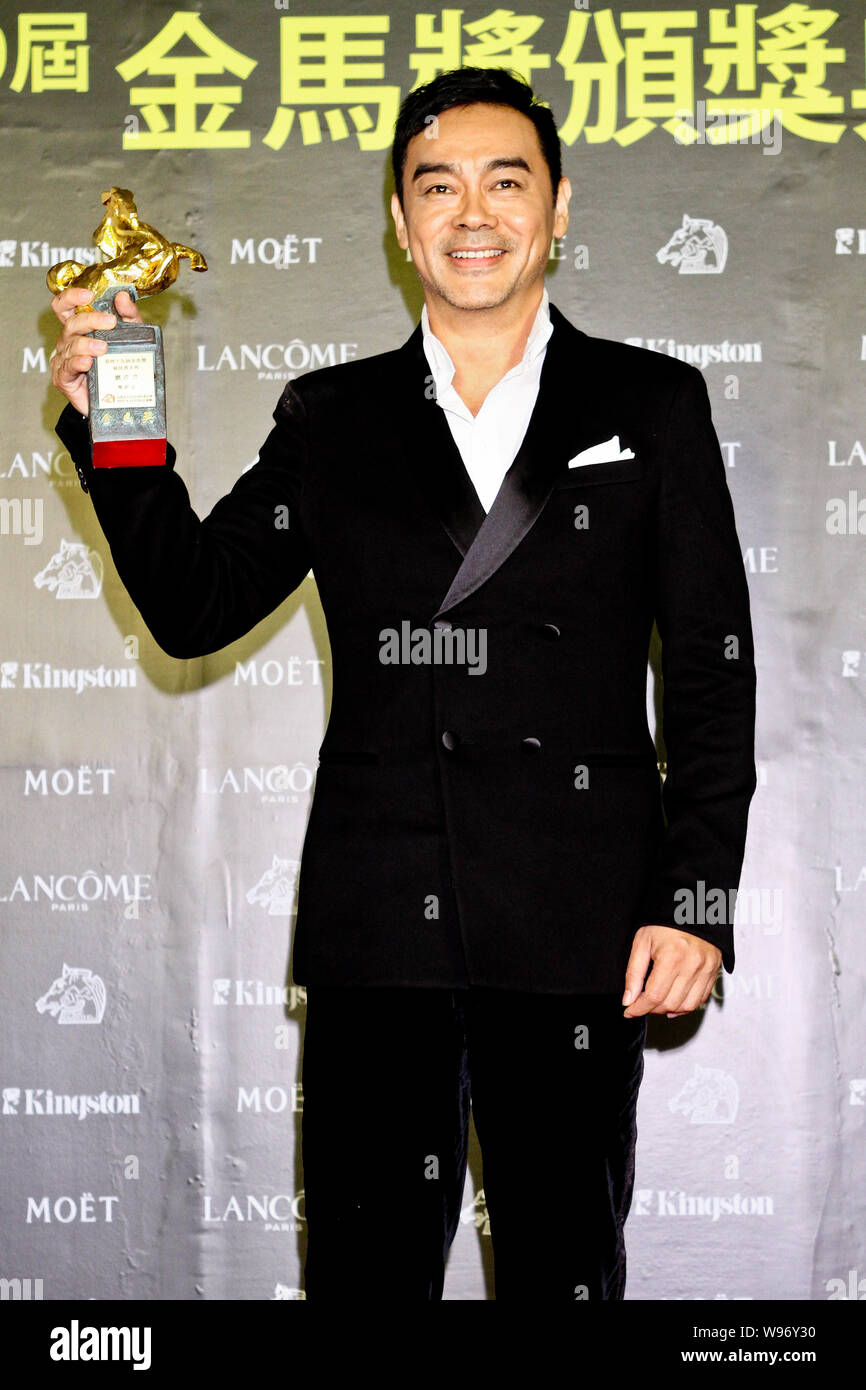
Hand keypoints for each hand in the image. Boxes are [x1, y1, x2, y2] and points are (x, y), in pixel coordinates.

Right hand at [49, 286, 142, 415]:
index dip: (71, 297)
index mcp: (79, 328)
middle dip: (90, 320)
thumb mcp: (129, 337)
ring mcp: (63, 360)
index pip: (65, 306)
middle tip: (110, 322)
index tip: (88, 295)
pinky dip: (77, 363)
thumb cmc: (117, 366)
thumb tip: (123, 297)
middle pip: (71, 323)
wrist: (114, 402)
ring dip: (86, 344)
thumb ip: (129, 317)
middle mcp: (68, 341)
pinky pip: (67, 368)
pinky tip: (87, 362)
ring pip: (70, 346)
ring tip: (103, 348)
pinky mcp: (64, 379)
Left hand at [622, 926, 720, 1018]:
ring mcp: (706, 969)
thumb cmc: (664, 922)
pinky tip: (674, 1003)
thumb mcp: (642, 941)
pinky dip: (686, 1006)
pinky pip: (701, 999)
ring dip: (669, 1010)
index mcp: (671, 957)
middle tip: (641, 1004)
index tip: (629, 1011)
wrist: (692, 906)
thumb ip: (634, 972)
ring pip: (687, 1006)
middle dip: (651, 1009)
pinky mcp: (714, 971)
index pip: (654, 995)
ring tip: (656, 1004)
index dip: (639, 1008)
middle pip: (670, 1004)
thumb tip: (629, 1000)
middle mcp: (692, 966)